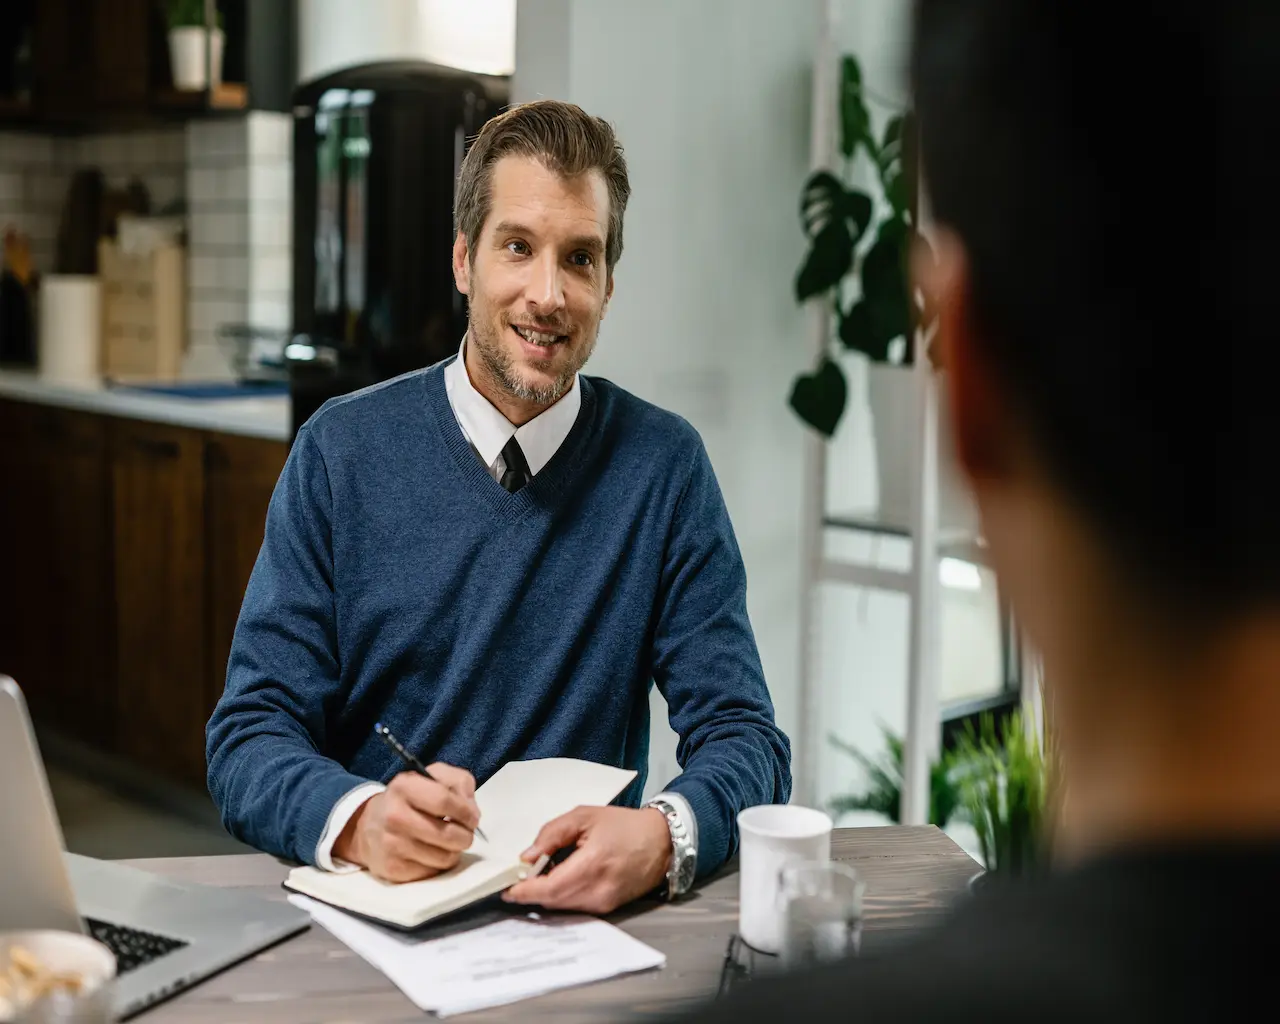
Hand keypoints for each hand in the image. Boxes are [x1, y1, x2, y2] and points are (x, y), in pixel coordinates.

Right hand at [333, 764, 479, 882]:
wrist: (369, 825)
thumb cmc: (411, 799)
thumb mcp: (433, 777)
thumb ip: (459, 783)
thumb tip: (471, 811)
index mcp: (405, 786)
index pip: (445, 801)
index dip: (466, 812)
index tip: (472, 818)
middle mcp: (394, 815)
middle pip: (448, 835)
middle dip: (465, 836)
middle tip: (464, 833)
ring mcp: (391, 844)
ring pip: (444, 858)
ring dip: (454, 851)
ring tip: (448, 842)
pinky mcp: (393, 868)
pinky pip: (432, 872)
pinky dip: (438, 864)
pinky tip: (432, 853)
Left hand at [503, 806, 670, 914]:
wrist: (661, 841)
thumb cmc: (622, 825)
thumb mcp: (584, 816)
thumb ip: (552, 834)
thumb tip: (526, 858)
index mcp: (592, 863)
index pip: (549, 888)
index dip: (524, 891)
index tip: (506, 888)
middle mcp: (599, 890)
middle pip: (552, 901)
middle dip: (531, 894)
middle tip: (516, 881)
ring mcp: (605, 903)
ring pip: (563, 907)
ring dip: (546, 896)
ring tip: (536, 879)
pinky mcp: (609, 908)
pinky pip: (576, 908)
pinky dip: (562, 898)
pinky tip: (558, 882)